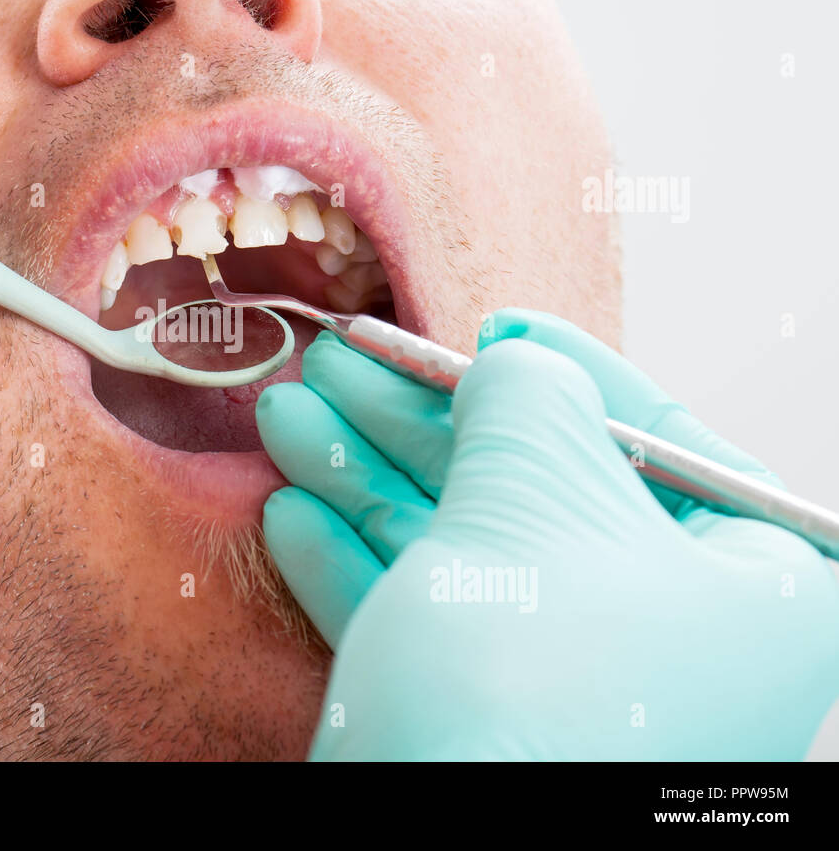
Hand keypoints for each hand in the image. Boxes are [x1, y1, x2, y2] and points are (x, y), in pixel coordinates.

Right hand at [256, 309, 838, 759]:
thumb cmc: (525, 669)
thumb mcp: (531, 496)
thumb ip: (528, 400)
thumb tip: (517, 364)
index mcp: (757, 586)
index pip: (667, 441)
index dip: (571, 367)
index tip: (492, 322)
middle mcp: (674, 639)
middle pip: (538, 487)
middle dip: (422, 419)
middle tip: (341, 358)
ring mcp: (574, 686)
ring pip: (463, 548)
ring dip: (363, 477)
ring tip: (286, 411)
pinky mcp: (488, 721)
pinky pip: (426, 619)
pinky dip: (353, 564)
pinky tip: (289, 511)